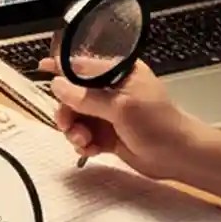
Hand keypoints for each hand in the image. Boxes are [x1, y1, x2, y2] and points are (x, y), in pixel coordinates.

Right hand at [38, 56, 199, 179]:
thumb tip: (58, 85)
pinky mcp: (109, 135)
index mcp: (119, 74)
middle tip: (67, 125)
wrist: (178, 156)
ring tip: (84, 142)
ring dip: (75, 131)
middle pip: (74, 96)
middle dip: (68, 111)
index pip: (84, 66)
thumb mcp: (121, 107)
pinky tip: (90, 150)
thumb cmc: (157, 124)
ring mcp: (109, 114)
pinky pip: (86, 136)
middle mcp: (112, 91)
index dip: (62, 67)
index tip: (42, 67)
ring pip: (77, 118)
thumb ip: (87, 97)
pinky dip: (84, 143)